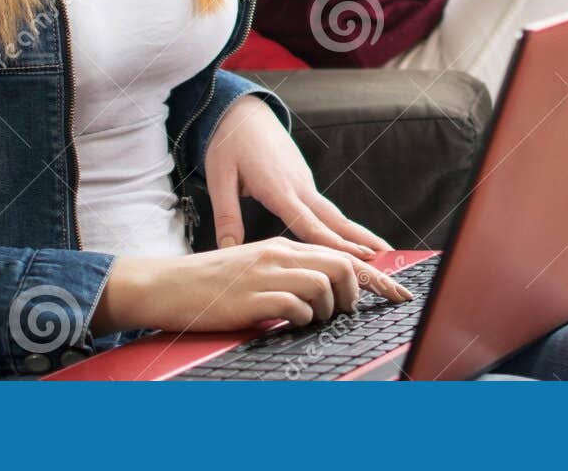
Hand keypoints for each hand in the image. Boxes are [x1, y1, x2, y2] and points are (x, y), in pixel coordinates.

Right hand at [95, 240, 412, 334]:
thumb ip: (289, 273)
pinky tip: (286, 322)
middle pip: (342, 266)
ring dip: (327, 310)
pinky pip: (297, 306)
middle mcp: (280, 253)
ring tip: (308, 319)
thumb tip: (326, 292)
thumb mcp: (256, 269)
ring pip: (325, 284)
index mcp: (284, 246)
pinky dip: (302, 319)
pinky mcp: (253, 296)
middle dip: (353, 296)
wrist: (167, 285)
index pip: (342, 256)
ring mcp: (267, 273)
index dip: (377, 278)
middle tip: (340, 313)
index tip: (399, 296)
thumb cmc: (211, 284)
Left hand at [204, 94, 390, 259]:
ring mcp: (305, 181)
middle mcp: (299, 186)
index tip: (360, 259)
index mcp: (279, 188)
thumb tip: (228, 251)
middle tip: (387, 257)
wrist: (242, 111)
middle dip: (361, 240)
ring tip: (381, 250)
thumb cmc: (229, 143)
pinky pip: (325, 207)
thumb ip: (226, 217)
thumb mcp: (220, 178)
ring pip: (334, 213)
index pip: (310, 224)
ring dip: (357, 233)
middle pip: (335, 219)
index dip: (335, 245)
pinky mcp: (304, 179)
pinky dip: (341, 225)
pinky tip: (350, 240)